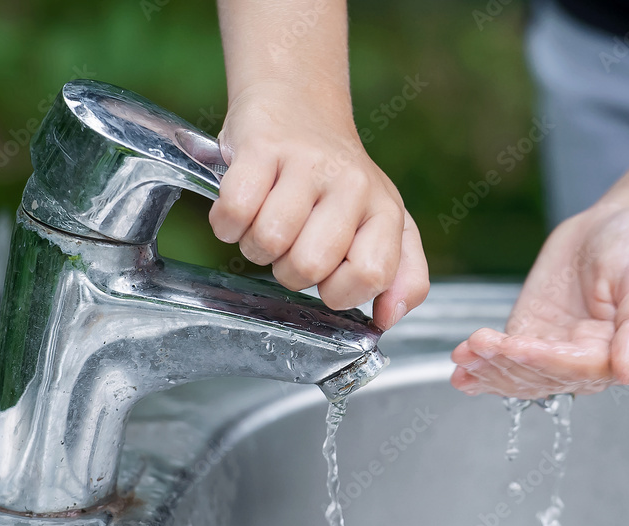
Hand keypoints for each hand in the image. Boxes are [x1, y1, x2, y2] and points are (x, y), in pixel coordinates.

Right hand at [208, 80, 428, 329]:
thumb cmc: (337, 180)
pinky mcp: (262, 147)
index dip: (339, 291)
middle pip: (310, 266)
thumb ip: (402, 276)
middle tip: (292, 244)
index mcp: (386, 211)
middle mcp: (354, 184)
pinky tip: (242, 208)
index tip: (328, 277)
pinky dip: (227, 224)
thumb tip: (388, 318)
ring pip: (268, 242)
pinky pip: (234, 211)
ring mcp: (308, 163)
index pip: (371, 276)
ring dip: (255, 246)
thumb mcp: (383, 225)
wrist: (299, 104)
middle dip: (289, 270)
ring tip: (267, 222)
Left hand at [450, 207, 628, 397]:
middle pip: (538, 376)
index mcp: (612, 353)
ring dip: (488, 369)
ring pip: (517, 374)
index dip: (542, 360)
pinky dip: (482, 366)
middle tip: (477, 346)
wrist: (612, 224)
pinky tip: (460, 369)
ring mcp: (552, 352)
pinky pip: (505, 359)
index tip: (514, 347)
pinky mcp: (530, 336)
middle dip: (505, 364)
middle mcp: (581, 361)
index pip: (573, 368)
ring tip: (463, 356)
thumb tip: (628, 372)